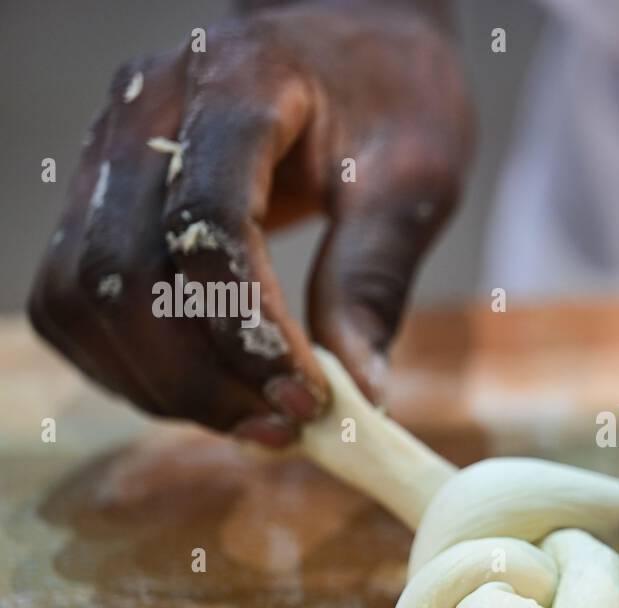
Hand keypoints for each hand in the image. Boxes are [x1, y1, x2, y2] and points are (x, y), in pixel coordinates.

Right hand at [27, 1, 470, 444]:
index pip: (208, 222)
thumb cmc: (392, 98)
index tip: (308, 400)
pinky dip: (127, 362)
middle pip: (126, 270)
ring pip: (84, 294)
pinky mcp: (97, 192)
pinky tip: (203, 389)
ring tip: (249, 420)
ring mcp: (108, 148)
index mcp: (240, 83)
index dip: (249, 330)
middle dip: (199, 376)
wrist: (349, 40)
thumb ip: (374, 278)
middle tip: (281, 429)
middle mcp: (149, 109)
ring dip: (159, 382)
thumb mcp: (415, 179)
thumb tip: (357, 397)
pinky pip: (75, 297)